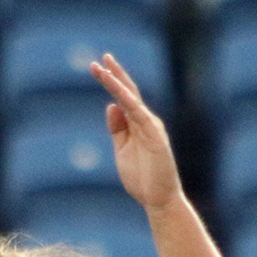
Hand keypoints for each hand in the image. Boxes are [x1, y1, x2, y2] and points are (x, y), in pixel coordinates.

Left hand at [90, 54, 181, 211]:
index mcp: (137, 124)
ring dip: (118, 84)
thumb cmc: (142, 177)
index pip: (123, 97)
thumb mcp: (122, 149)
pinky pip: (140, 116)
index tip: (98, 67)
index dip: (112, 81)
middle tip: (101, 58)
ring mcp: (151, 127)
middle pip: (129, 92)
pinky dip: (129, 103)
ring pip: (132, 99)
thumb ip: (117, 129)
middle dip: (115, 74)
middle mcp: (145, 120)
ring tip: (104, 69)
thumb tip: (110, 106)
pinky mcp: (155, 137)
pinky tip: (118, 93)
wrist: (158, 198)